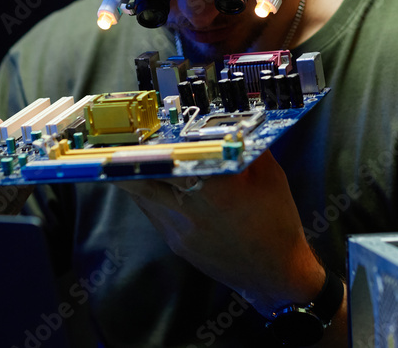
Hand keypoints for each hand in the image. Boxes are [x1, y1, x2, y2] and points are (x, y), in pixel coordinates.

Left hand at [117, 149, 325, 314]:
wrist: (275, 272)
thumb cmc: (277, 222)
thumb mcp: (270, 176)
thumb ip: (245, 147)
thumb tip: (228, 124)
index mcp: (216, 188)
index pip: (173, 158)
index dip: (155, 144)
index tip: (146, 130)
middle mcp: (191, 209)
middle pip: (142, 179)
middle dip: (128, 158)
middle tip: (121, 140)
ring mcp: (179, 230)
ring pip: (142, 196)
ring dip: (138, 175)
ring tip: (135, 156)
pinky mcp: (176, 243)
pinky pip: (153, 212)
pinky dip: (151, 194)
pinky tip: (157, 182)